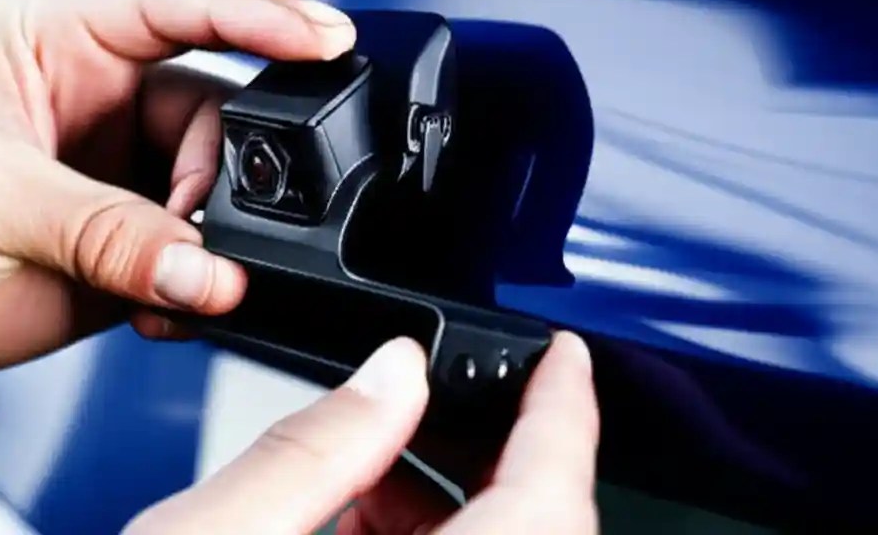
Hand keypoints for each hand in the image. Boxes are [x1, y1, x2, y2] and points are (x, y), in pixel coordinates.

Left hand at [0, 0, 354, 392]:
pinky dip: (198, 290)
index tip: (324, 38)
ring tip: (184, 275)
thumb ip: (101, 228)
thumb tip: (202, 264)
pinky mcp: (117, 253)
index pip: (182, 9)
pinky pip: (190, 264)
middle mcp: (98, 105)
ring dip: (216, 239)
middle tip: (203, 224)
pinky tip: (171, 306)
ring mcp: (113, 181)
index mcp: (62, 41)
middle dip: (230, 170)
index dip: (260, 18)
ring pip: (215, 195)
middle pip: (217, 113)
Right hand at [124, 332, 599, 533]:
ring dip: (446, 507)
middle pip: (530, 532)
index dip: (565, 415)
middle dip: (488, 456)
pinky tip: (348, 526)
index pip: (551, 499)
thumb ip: (311, 446)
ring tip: (363, 469)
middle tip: (427, 401)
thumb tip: (391, 372)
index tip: (566, 360)